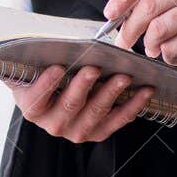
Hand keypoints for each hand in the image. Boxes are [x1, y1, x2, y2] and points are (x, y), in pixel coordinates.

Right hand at [9, 65, 155, 142]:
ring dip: (111, 94)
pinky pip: (116, 121)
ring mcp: (76, 131)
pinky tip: (144, 92)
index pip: (37, 98)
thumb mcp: (34, 66)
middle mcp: (53, 124)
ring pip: (95, 114)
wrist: (53, 94)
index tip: (56, 68)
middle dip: (83, 86)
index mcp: (33, 108)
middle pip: (69, 106)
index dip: (46, 85)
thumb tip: (48, 44)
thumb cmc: (44, 74)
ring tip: (124, 77)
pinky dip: (132, 106)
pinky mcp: (97, 132)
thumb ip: (38, 60)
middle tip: (94, 68)